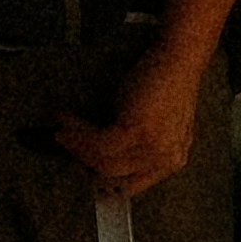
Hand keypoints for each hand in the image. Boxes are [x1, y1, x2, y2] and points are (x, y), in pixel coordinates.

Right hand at [67, 41, 209, 201]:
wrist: (179, 56)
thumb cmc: (166, 81)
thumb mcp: (156, 123)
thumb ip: (138, 146)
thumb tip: (99, 156)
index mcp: (172, 160)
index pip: (132, 185)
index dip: (103, 180)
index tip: (81, 169)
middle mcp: (166, 159)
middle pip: (113, 176)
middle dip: (83, 160)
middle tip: (66, 144)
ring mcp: (153, 147)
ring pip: (103, 161)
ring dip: (76, 146)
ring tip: (61, 131)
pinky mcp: (138, 131)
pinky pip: (98, 144)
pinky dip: (77, 135)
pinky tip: (66, 123)